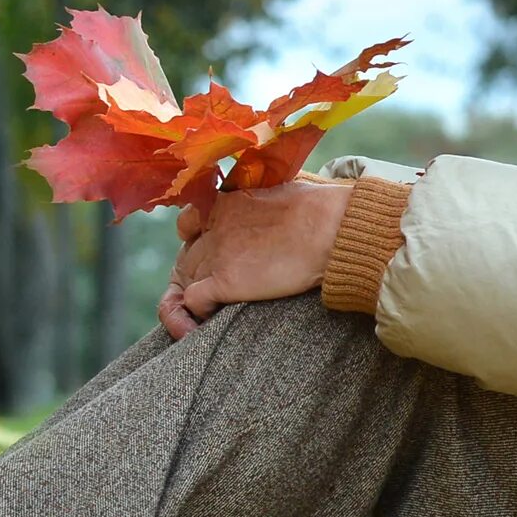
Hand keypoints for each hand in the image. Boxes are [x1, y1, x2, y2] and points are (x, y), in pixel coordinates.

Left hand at [159, 178, 351, 337]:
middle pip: (187, 258)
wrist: (332, 229)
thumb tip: (271, 219)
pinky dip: (193, 315)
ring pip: (184, 281)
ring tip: (203, 318)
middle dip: (194, 277)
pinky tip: (206, 323)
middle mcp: (214, 226)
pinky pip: (192, 301)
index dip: (194, 241)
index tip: (207, 253)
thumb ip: (260, 205)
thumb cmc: (323, 212)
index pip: (188, 223)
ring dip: (190, 302)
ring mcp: (217, 252)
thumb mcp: (282, 194)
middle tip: (210, 296)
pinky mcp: (224, 279)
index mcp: (227, 202)